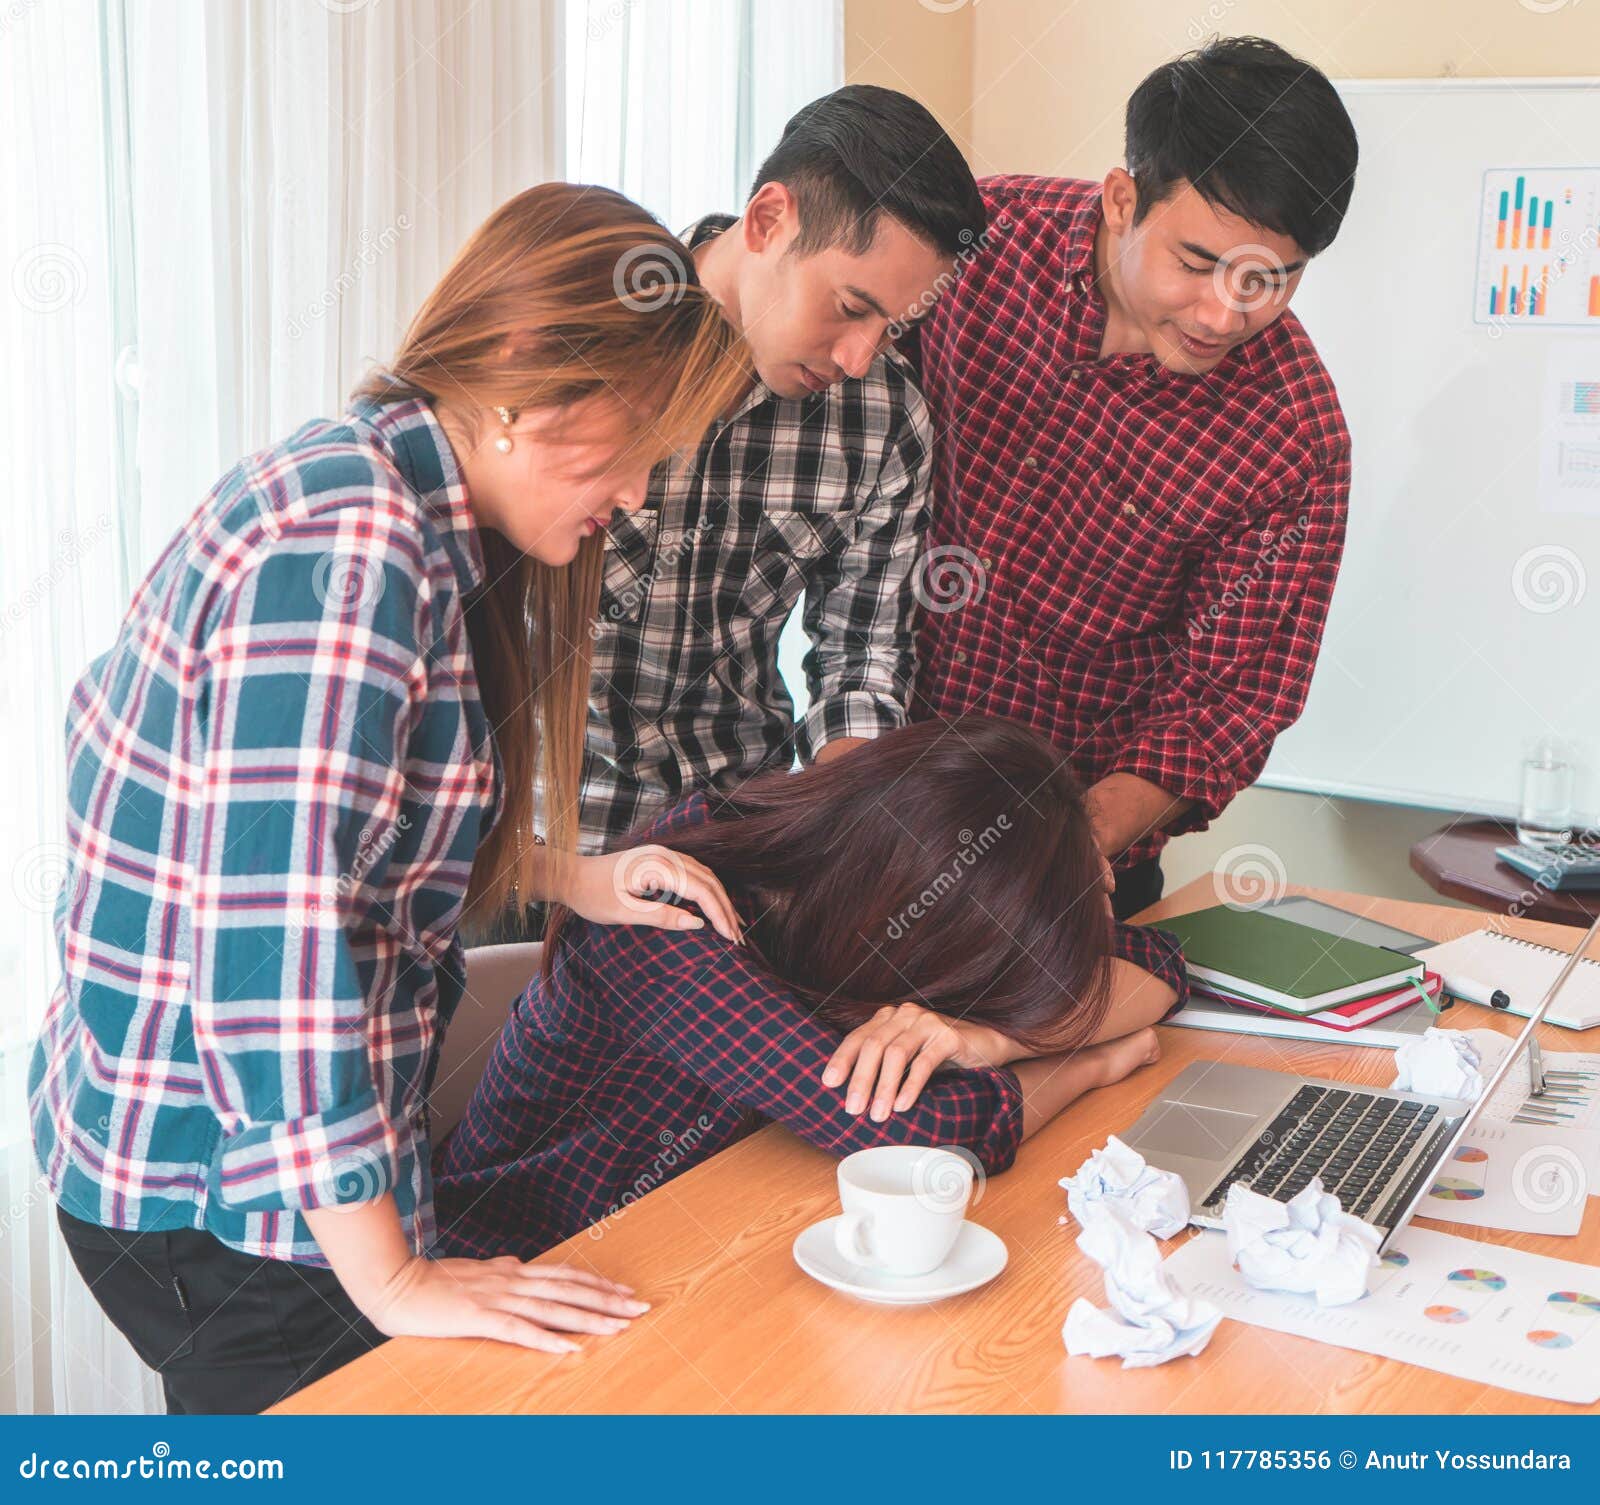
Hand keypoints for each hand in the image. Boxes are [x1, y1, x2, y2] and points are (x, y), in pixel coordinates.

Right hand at [367, 1254, 649, 1354]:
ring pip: (554, 1308)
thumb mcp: (476, 1269)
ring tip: (619, 1326)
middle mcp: (513, 1280)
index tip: (624, 1291)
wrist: (397, 1282)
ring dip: (589, 1317)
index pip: (565, 1275)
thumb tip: (518, 1263)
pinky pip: (520, 1330)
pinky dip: (547, 1339)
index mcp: (512, 1270)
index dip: (597, 1283)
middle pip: (570, 1289)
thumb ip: (500, 1269)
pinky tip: (570, 1347)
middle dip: (608, 1300)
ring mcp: (498, 1297)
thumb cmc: (433, 1280)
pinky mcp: (480, 1316)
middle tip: (640, 1307)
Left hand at [562, 845, 743, 942]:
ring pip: (705, 876)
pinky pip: (695, 874)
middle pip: (708, 881)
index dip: (719, 914)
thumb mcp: (624, 912)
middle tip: (738, 938)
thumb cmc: (593, 895)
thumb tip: (697, 924)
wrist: (572, 876)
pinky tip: (716, 907)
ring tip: (735, 925)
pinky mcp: (662, 860)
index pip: (700, 889)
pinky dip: (710, 891)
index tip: (731, 938)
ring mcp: (665, 855)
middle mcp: (665, 855)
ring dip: (721, 900)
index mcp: (657, 866)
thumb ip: (662, 916)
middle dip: (726, 910)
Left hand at [821, 1002, 1019, 1120]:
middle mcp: (906, 1014)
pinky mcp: (949, 1035)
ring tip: (877, 1114)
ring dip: (883, 1087)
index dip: (842, 1059)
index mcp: (890, 1017)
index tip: (828, 1083)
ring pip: (896, 1053)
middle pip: (873, 1045)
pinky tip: (902, 1105)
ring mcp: (928, 1022)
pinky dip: (910, 1086)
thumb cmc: (941, 1054)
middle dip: (860, 1079)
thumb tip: (853, 1096)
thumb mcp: (908, 1056)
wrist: (987, 1046)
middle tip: (852, 1109)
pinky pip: (924, 1062)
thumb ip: (884, 1064)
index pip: (858, 1036)